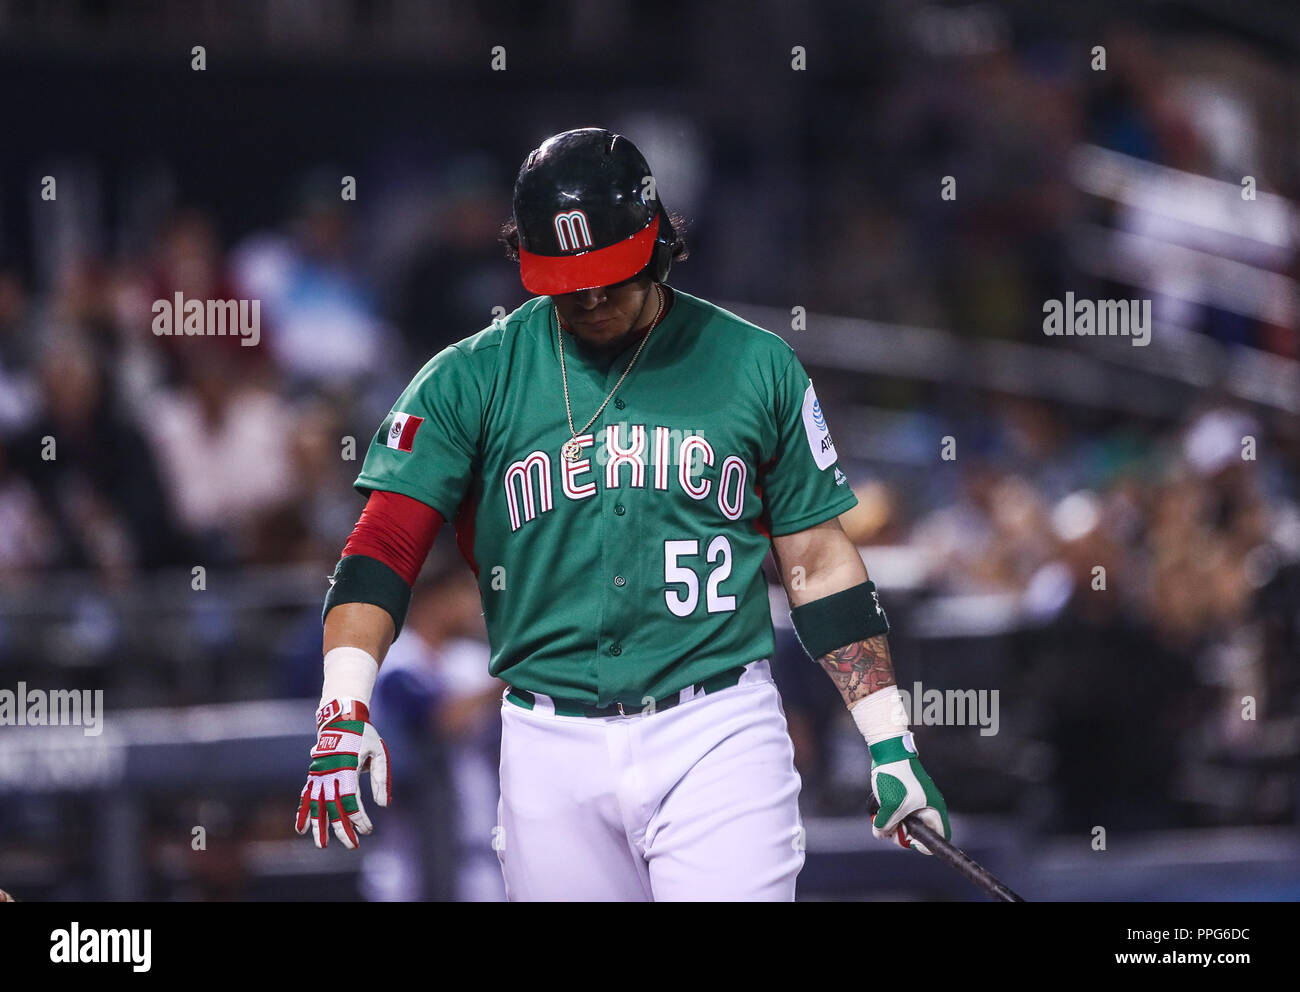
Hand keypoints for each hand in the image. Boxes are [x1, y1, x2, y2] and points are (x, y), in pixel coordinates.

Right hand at [295, 699, 390, 848]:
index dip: (358, 817)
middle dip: (342, 829)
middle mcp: (329, 773)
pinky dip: (303, 813)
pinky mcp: (314, 775)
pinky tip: (301, 829)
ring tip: (321, 846)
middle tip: (352, 845)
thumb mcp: (379, 752)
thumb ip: (381, 779)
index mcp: (346, 767)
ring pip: (316, 805)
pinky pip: (306, 797)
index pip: (351, 800)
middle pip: (334, 807)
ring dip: (318, 826)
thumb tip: (383, 805)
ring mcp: (319, 775)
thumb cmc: (364, 736)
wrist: (340, 719)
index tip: (367, 830)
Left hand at [869, 731, 949, 854]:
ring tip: (879, 820)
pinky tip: (878, 812)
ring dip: (892, 825)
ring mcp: (915, 802)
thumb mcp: (891, 805)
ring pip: (905, 824)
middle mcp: (927, 807)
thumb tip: (881, 833)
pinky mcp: (903, 797)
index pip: (940, 836)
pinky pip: (897, 814)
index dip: (925, 844)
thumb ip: (887, 824)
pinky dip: (888, 816)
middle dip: (902, 835)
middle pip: (919, 834)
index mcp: (934, 810)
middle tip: (888, 830)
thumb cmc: (897, 776)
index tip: (909, 840)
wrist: (889, 753)